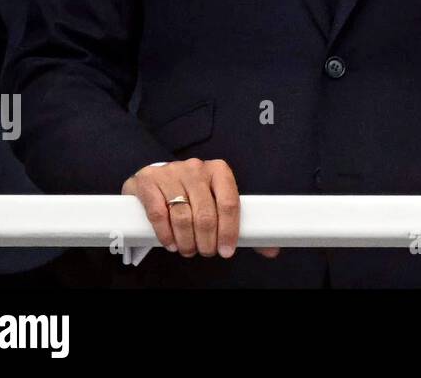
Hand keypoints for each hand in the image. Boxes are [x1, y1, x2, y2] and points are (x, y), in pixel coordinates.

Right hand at [121, 158, 279, 258]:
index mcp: (219, 170)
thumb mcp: (216, 199)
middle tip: (206, 252)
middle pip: (206, 213)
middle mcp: (196, 168)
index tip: (227, 250)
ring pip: (183, 215)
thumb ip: (240, 223)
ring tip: (189, 250)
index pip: (229, 203)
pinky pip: (159, 213)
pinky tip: (171, 243)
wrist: (155, 177)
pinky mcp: (148, 182)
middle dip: (207, 240)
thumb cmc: (193, 193)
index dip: (229, 231)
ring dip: (187, 241)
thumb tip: (271, 250)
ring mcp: (171, 173)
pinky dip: (166, 234)